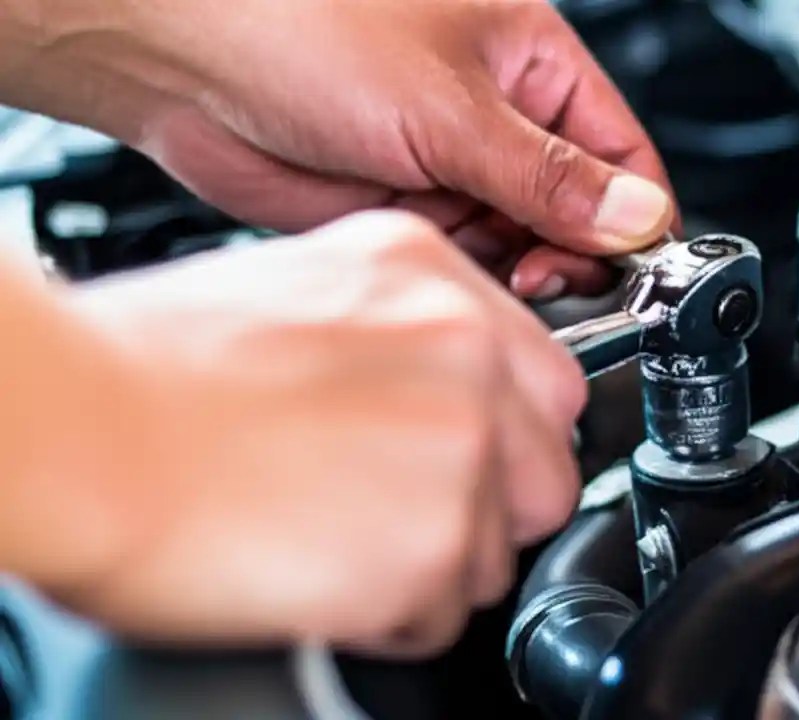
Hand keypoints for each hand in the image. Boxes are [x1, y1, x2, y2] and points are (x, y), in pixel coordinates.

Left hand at [0, 0, 676, 298]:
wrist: (180, 57)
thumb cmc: (303, 23)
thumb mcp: (450, 107)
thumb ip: (547, 176)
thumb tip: (635, 216)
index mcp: (530, 63)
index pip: (618, 154)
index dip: (633, 217)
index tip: (632, 272)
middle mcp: (497, 117)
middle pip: (574, 210)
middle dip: (572, 253)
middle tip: (554, 282)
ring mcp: (450, 166)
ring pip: (520, 243)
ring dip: (518, 272)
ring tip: (503, 282)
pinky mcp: (405, 209)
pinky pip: (464, 260)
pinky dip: (470, 282)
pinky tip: (460, 282)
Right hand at [50, 211, 584, 656]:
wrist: (82, 432)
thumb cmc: (150, 371)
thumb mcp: (302, 295)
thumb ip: (401, 337)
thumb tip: (441, 393)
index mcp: (429, 276)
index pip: (546, 381)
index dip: (508, 437)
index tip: (475, 459)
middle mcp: (464, 351)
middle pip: (549, 470)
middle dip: (492, 509)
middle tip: (407, 514)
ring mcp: (460, 446)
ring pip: (500, 551)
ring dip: (434, 566)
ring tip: (337, 540)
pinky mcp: (433, 545)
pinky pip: (446, 614)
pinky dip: (392, 617)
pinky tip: (318, 574)